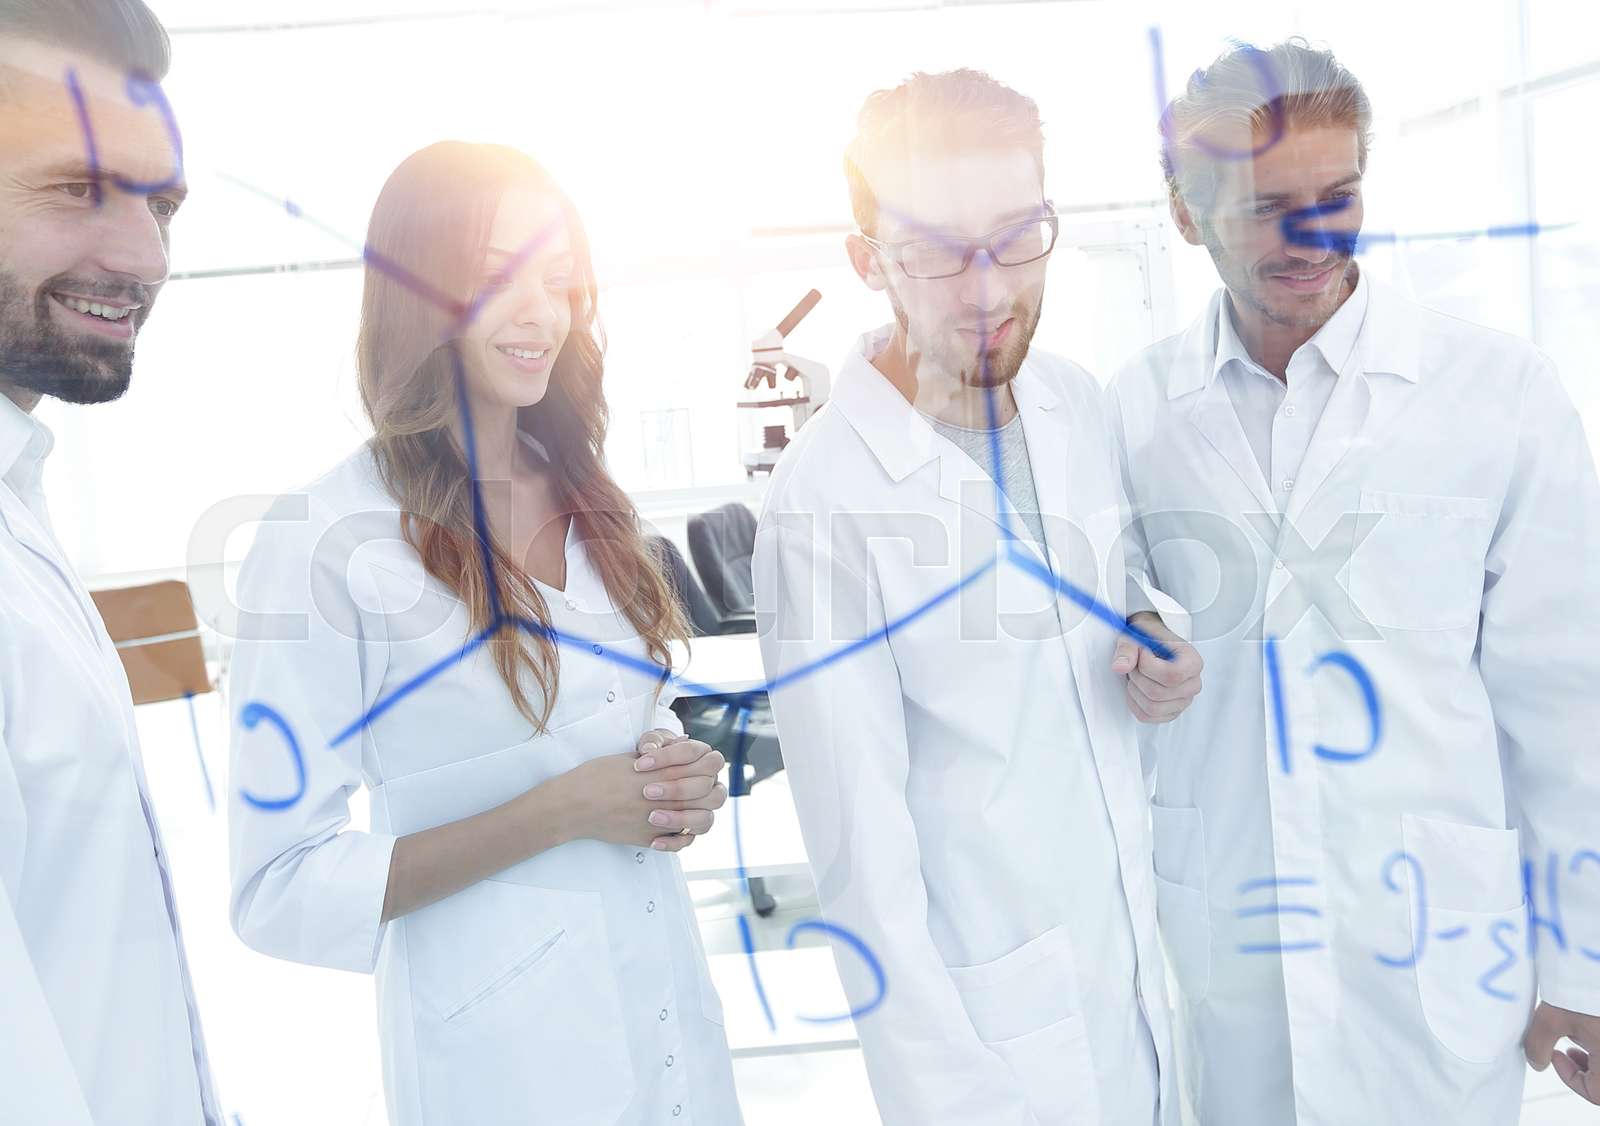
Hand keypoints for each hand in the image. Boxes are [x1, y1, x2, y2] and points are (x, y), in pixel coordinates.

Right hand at [557, 731, 727, 852]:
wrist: (573, 805)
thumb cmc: (596, 776)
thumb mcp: (630, 757)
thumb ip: (660, 753)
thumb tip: (683, 743)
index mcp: (662, 771)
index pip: (705, 766)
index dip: (708, 764)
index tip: (699, 764)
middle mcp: (666, 796)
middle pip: (712, 793)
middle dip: (711, 787)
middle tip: (701, 785)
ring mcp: (660, 820)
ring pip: (702, 820)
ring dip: (701, 812)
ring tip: (691, 807)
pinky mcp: (650, 838)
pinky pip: (682, 841)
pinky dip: (684, 836)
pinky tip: (677, 828)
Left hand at [1113, 612, 1202, 723]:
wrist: (1151, 647)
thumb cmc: (1149, 641)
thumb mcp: (1136, 637)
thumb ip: (1127, 650)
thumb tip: (1120, 667)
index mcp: (1193, 662)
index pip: (1172, 675)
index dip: (1149, 666)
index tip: (1143, 652)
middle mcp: (1193, 684)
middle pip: (1158, 693)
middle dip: (1137, 677)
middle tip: (1135, 664)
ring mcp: (1183, 701)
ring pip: (1152, 707)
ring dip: (1135, 690)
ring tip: (1137, 676)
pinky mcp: (1170, 713)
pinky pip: (1147, 716)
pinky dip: (1134, 703)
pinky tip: (1136, 688)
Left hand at [1526, 1001, 1599, 1102]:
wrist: (1598, 960)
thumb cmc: (1584, 991)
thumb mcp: (1553, 1017)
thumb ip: (1538, 1044)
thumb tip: (1535, 1062)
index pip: (1596, 1094)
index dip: (1571, 1079)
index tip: (1555, 1057)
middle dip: (1586, 1065)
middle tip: (1565, 1050)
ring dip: (1594, 1049)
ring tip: (1574, 1030)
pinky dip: (1599, 1036)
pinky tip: (1586, 1018)